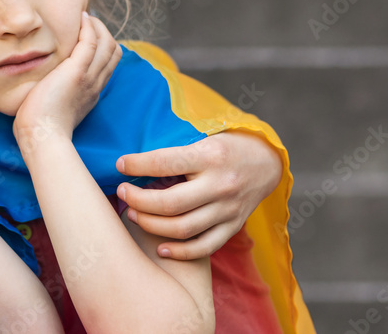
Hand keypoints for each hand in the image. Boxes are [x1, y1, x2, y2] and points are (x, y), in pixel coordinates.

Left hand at [14, 13, 120, 144]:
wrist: (42, 137)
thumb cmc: (41, 126)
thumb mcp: (56, 107)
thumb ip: (58, 93)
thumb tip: (46, 84)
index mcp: (92, 92)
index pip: (109, 63)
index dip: (104, 45)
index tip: (89, 34)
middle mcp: (95, 84)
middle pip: (114, 51)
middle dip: (104, 32)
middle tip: (88, 21)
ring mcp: (88, 77)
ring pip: (107, 43)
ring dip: (98, 25)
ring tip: (85, 17)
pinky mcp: (76, 71)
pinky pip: (91, 42)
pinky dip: (89, 26)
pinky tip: (81, 18)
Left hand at [116, 130, 282, 259]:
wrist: (267, 162)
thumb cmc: (225, 146)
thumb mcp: (204, 136)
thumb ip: (175, 149)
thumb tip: (132, 159)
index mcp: (210, 156)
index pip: (164, 162)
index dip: (137, 165)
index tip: (120, 165)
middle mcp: (220, 185)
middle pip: (170, 203)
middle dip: (138, 200)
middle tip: (121, 193)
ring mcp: (228, 210)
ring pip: (183, 228)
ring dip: (151, 225)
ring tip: (132, 214)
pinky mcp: (233, 227)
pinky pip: (204, 247)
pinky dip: (180, 252)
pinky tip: (160, 248)